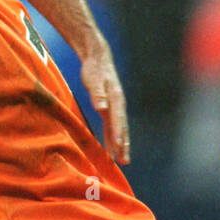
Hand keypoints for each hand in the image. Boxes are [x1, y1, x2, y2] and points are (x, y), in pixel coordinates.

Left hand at [81, 47, 129, 164]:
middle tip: (125, 161)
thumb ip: (97, 94)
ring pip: (119, 129)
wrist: (97, 58)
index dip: (118, 134)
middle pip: (122, 128)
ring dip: (120, 144)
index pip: (117, 119)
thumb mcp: (94, 79)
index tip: (118, 147)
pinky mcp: (109, 107)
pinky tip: (112, 148)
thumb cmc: (94, 69)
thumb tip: (101, 107)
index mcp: (115, 99)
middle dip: (123, 145)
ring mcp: (115, 107)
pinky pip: (112, 126)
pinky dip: (113, 137)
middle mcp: (118, 105)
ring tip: (122, 160)